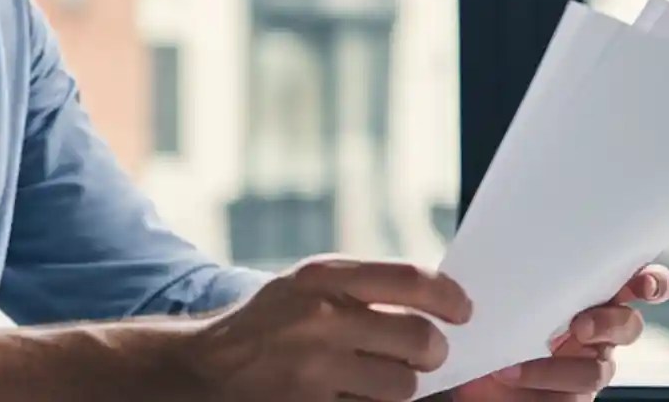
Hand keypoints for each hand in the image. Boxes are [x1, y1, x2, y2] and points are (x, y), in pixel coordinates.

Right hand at [177, 255, 472, 401]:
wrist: (205, 369)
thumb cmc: (267, 324)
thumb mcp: (304, 286)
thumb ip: (361, 287)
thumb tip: (437, 300)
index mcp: (322, 277)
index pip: (411, 280)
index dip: (449, 298)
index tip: (463, 311)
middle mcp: (320, 318)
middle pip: (420, 340)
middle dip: (432, 352)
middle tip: (424, 354)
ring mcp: (315, 370)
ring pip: (403, 386)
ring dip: (399, 387)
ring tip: (372, 378)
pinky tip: (348, 395)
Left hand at [446, 264, 668, 401]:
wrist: (464, 371)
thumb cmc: (487, 323)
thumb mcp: (492, 291)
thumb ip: (500, 278)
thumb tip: (489, 265)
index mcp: (583, 294)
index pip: (631, 282)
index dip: (650, 282)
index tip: (643, 284)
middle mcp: (593, 330)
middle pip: (628, 325)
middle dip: (612, 323)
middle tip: (580, 326)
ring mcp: (584, 366)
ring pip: (599, 368)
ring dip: (561, 367)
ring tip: (518, 360)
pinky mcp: (572, 397)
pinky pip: (573, 394)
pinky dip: (541, 381)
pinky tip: (511, 373)